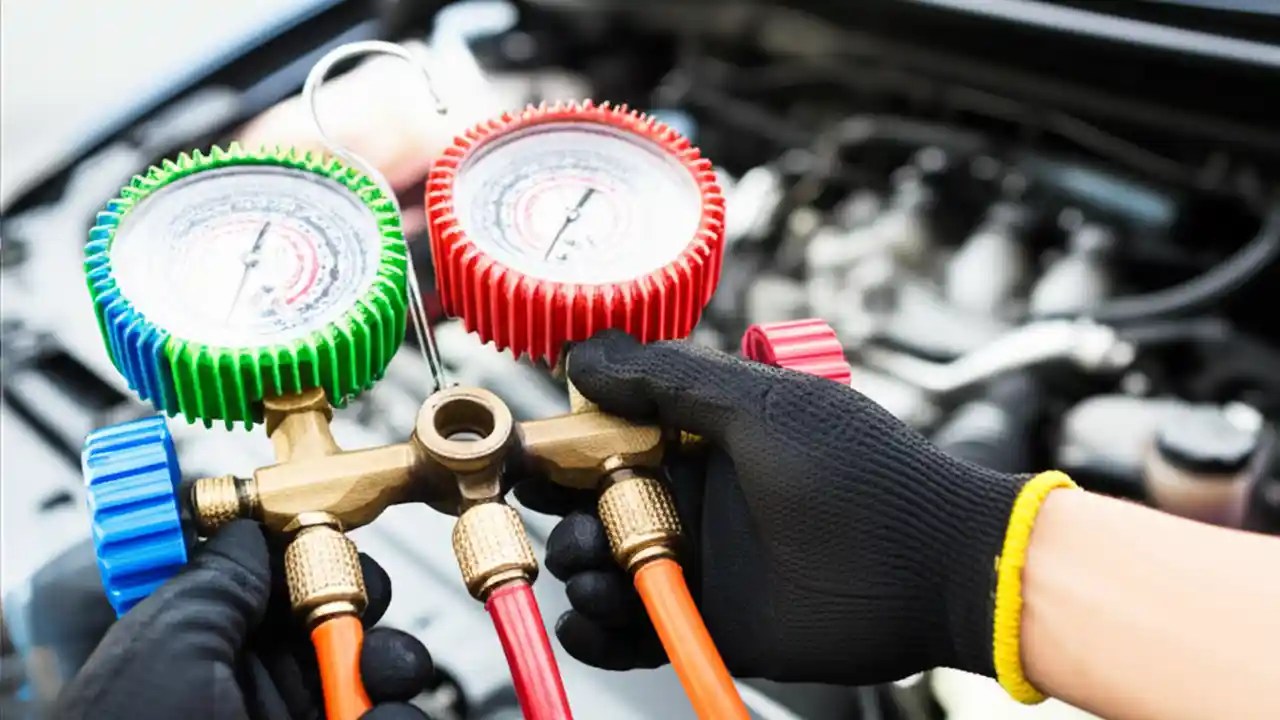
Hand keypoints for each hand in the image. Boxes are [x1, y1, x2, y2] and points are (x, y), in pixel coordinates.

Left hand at [54, 520, 433, 719]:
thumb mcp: (167, 644)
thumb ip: (216, 580)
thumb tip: (247, 531)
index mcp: (202, 650)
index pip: (272, 582)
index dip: (311, 555)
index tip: (334, 547)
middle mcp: (253, 691)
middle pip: (337, 621)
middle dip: (363, 608)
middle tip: (362, 609)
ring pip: (377, 677)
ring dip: (393, 665)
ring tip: (386, 675)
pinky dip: (398, 718)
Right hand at [516, 331, 1031, 685]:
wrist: (936, 567)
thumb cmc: (859, 473)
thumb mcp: (759, 407)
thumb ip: (670, 377)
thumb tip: (583, 353)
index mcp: (707, 437)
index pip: (614, 433)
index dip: (568, 441)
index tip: (528, 449)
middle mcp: (699, 497)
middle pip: (599, 503)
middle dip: (566, 509)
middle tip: (559, 513)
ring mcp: (706, 562)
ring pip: (610, 566)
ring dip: (583, 569)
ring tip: (594, 570)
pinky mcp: (715, 622)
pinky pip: (637, 630)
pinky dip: (601, 632)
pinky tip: (590, 621)